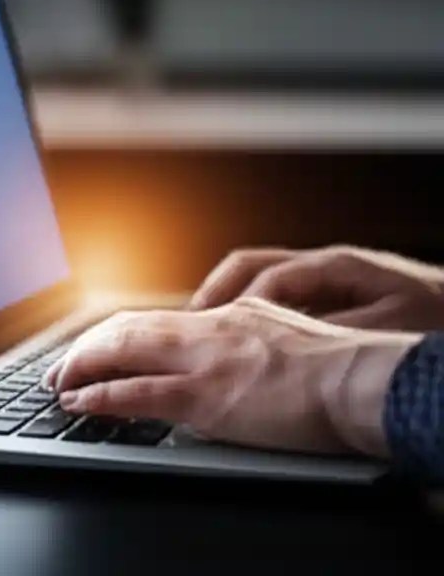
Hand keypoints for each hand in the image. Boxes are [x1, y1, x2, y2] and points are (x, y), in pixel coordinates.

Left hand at [45, 298, 421, 456]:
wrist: (363, 381)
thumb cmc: (339, 368)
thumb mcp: (284, 332)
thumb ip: (247, 336)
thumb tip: (225, 356)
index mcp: (228, 314)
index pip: (154, 318)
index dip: (113, 333)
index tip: (92, 347)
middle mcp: (208, 329)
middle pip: (126, 328)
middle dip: (85, 348)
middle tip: (59, 367)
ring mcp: (203, 362)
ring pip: (122, 351)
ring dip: (81, 367)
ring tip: (58, 383)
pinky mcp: (205, 396)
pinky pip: (136, 393)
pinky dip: (100, 396)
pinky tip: (81, 402)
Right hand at [189, 245, 443, 331]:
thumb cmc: (436, 320)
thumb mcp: (387, 326)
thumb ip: (332, 331)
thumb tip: (284, 339)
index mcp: (334, 265)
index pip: (264, 274)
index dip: (230, 301)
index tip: (207, 328)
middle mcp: (323, 266)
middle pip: (248, 266)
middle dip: (213, 293)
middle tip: (187, 324)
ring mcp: (325, 280)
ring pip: (258, 280)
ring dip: (226, 303)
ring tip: (202, 331)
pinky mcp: (330, 300)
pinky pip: (277, 300)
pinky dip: (249, 315)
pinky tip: (241, 342)